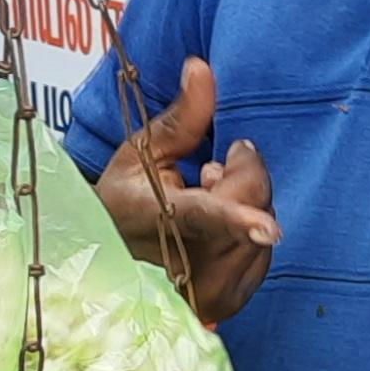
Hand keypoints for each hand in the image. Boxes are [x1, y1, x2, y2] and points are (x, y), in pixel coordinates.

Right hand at [98, 56, 279, 323]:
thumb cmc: (124, 198)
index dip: (237, 220)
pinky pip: (263, 256)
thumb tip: (201, 67)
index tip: (266, 227)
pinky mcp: (228, 304)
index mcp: (160, 219)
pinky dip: (248, 236)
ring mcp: (209, 290)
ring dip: (244, 208)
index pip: (205, 216)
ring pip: (263, 231)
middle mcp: (188, 265)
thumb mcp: (142, 152)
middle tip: (205, 171)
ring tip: (205, 201)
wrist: (104, 261)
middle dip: (240, 177)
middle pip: (252, 203)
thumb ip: (182, 115)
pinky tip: (219, 233)